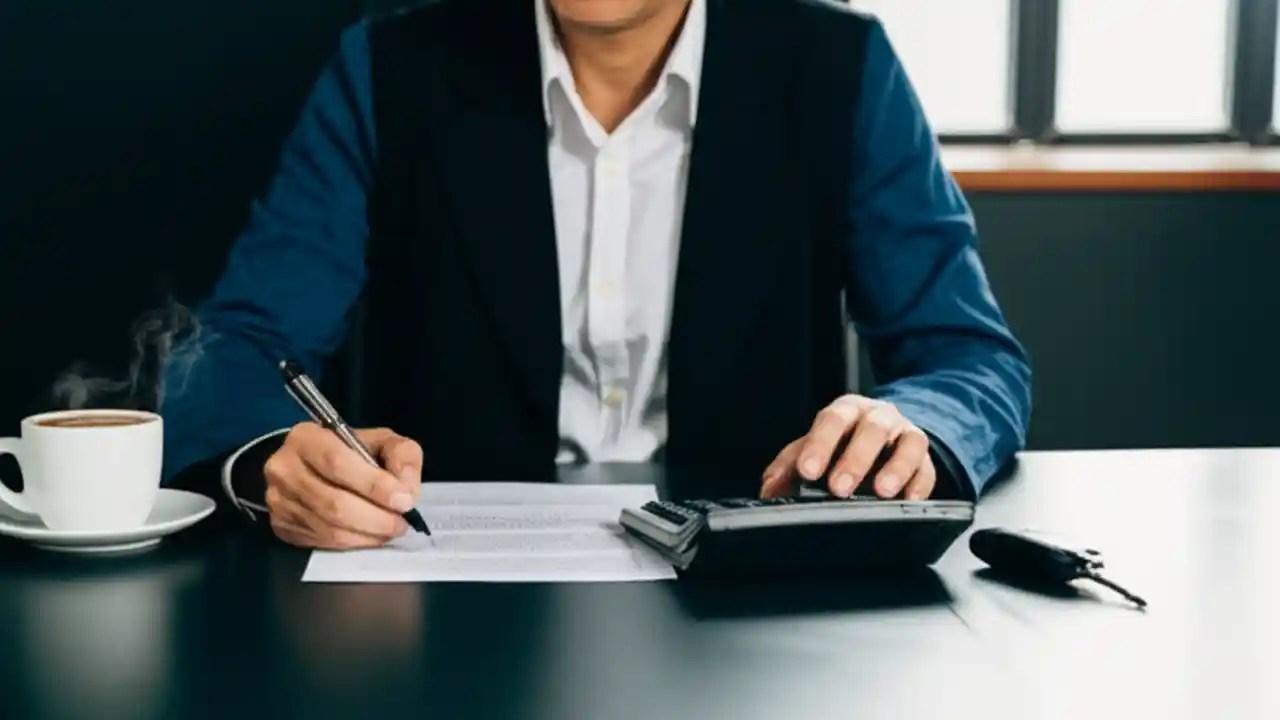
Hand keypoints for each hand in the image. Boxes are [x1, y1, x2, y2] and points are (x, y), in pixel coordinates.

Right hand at [264, 424, 422, 548]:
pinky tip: (370, 536)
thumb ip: (401, 455)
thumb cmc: (349, 451)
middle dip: (376, 518)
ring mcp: (278, 500)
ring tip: (391, 530)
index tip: (405, 501)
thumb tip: (407, 490)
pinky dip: (354, 543)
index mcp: (306, 438)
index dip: (374, 485)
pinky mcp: (282, 525)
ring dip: (368, 534)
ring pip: (329, 528)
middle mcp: (284, 468)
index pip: (338, 463)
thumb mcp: (380, 440)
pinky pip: (322, 541)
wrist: (307, 467)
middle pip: (333, 503)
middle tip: (402, 523)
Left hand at [760, 395, 934, 500]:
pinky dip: (920, 485)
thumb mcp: (813, 448)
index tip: (807, 471)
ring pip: (908, 443)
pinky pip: (928, 468)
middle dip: (855, 459)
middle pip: (870, 430)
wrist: (884, 437)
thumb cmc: (842, 443)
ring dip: (896, 468)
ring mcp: (906, 434)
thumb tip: (768, 490)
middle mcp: (878, 417)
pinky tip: (908, 500)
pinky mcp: (926, 458)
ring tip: (881, 492)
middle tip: (839, 488)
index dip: (819, 445)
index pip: (832, 421)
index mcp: (845, 412)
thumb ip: (788, 466)